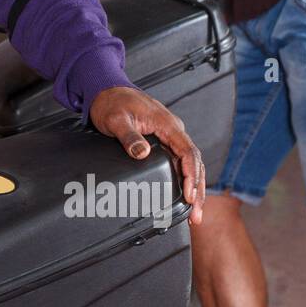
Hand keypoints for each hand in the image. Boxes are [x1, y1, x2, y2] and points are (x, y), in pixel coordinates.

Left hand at [88, 86, 205, 223]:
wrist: (107, 91)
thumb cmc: (112, 103)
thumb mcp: (116, 120)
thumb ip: (129, 137)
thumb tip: (141, 152)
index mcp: (167, 124)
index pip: (188, 153)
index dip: (191, 176)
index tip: (190, 195)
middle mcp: (173, 130)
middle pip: (194, 162)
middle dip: (198, 190)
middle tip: (196, 215)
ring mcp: (170, 135)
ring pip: (190, 164)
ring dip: (195, 188)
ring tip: (195, 213)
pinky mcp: (164, 140)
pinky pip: (181, 161)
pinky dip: (186, 179)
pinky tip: (186, 194)